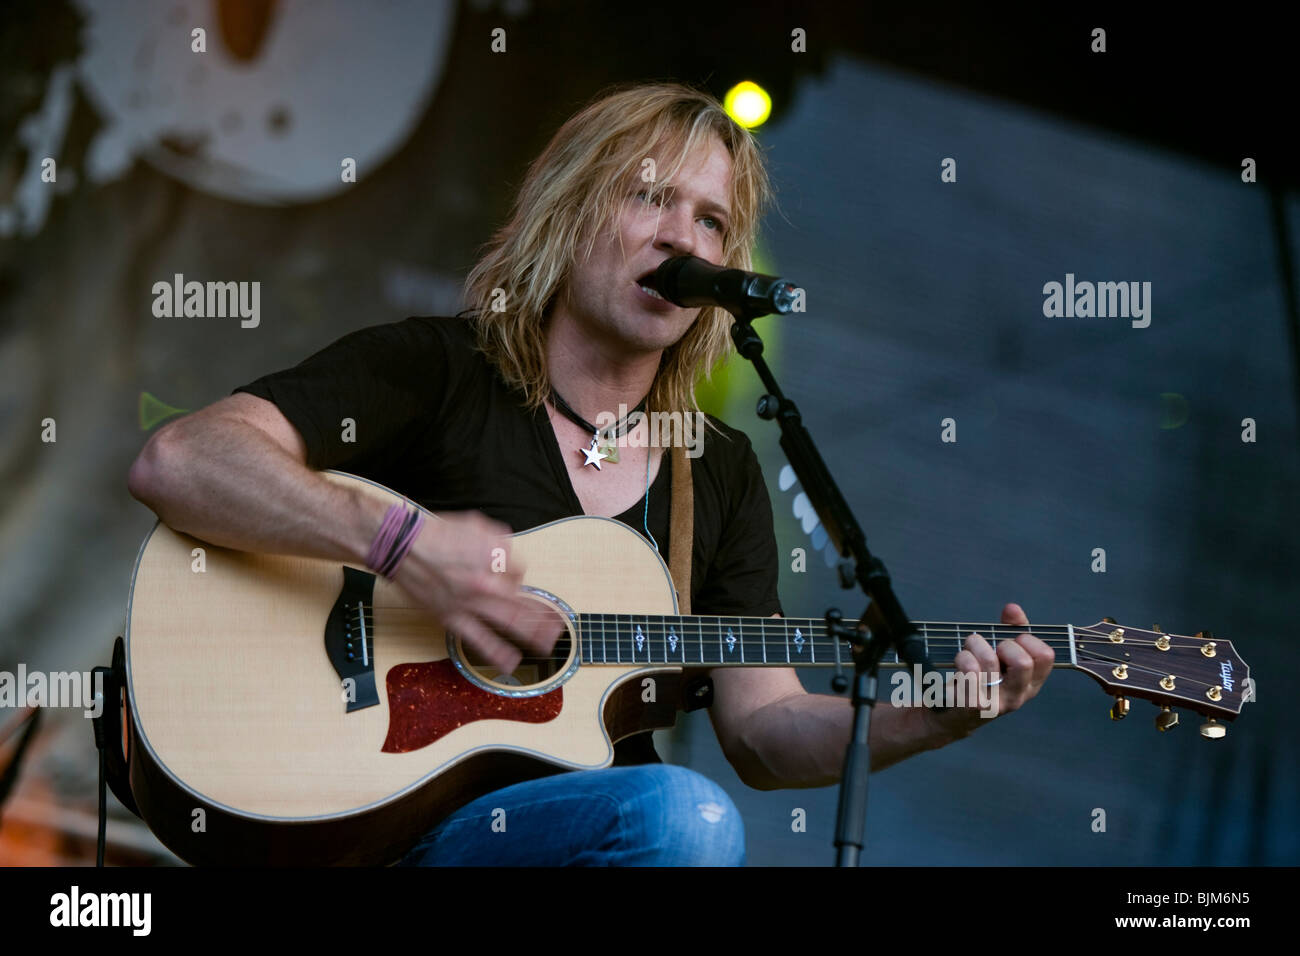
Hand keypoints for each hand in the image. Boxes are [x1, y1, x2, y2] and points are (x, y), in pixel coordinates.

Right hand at [391, 511, 560, 672]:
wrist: (402, 546)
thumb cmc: (437, 532)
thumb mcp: (476, 524)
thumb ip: (499, 540)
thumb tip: (510, 556)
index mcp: (495, 556)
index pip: (520, 572)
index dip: (517, 576)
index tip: (512, 579)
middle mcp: (488, 580)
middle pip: (525, 601)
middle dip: (544, 616)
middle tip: (559, 626)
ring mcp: (472, 601)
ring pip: (511, 621)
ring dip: (534, 634)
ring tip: (548, 644)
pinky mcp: (454, 618)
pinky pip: (480, 639)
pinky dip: (497, 653)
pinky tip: (511, 663)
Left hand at [926, 603, 1054, 741]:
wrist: (951, 714)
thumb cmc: (979, 678)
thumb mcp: (1000, 655)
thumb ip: (1011, 630)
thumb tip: (1012, 609)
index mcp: (1030, 683)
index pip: (1046, 656)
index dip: (1027, 639)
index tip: (1011, 640)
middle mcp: (1017, 696)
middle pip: (1023, 661)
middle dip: (1003, 644)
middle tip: (992, 649)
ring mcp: (996, 704)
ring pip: (989, 661)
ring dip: (974, 645)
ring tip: (968, 650)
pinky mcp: (972, 705)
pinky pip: (969, 671)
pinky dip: (962, 657)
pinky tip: (959, 663)